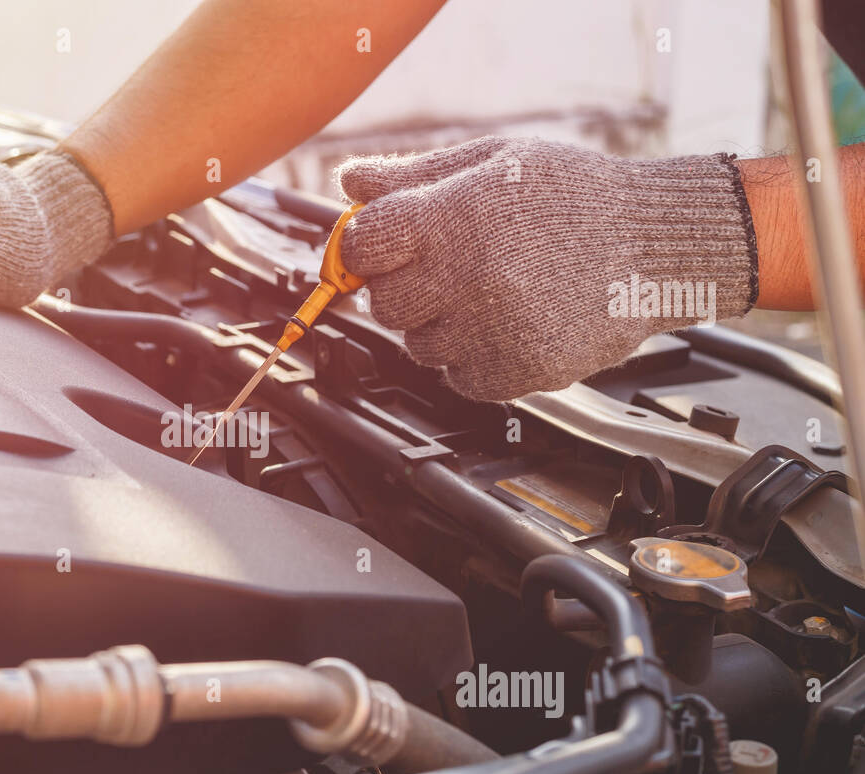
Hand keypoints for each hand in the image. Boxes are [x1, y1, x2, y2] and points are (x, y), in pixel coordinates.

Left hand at [337, 137, 756, 400]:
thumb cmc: (579, 197)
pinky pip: (456, 377)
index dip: (369, 243)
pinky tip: (504, 323)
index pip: (364, 244)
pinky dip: (470, 356)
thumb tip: (351, 183)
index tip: (385, 242)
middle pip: (385, 302)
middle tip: (443, 268)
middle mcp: (468, 279)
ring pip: (417, 344)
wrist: (657, 246)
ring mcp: (491, 333)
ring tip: (487, 293)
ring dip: (438, 323)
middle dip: (403, 285)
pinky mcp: (514, 374)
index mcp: (456, 218)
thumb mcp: (497, 162)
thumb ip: (417, 176)